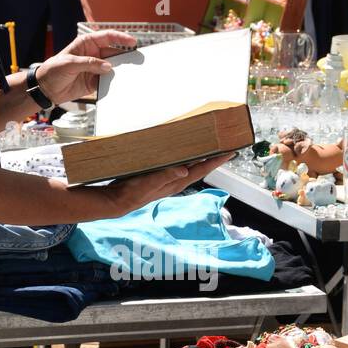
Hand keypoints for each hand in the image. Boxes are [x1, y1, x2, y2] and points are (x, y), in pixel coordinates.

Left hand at [35, 29, 137, 106]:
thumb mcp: (69, 63)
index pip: (107, 37)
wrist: (45, 89)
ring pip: (113, 68)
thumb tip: (108, 67)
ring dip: (120, 70)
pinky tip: (119, 84)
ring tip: (129, 73)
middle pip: (113, 53)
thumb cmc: (53, 70)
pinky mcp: (94, 82)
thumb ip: (89, 63)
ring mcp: (95, 69)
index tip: (133, 41)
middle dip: (125, 56)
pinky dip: (114, 83)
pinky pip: (108, 81)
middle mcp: (93, 55)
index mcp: (87, 44)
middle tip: (136, 60)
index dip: (121, 38)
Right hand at [71, 153, 230, 220]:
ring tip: (212, 146)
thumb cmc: (130, 193)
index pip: (201, 170)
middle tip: (227, 145)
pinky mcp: (159, 177)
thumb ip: (164, 176)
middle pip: (200, 167)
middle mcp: (175, 181)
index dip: (217, 161)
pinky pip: (179, 165)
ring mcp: (168, 180)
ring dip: (202, 157)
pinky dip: (186, 158)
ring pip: (191, 166)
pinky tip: (185, 152)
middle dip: (214, 157)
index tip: (231, 152)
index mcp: (175, 182)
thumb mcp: (147, 183)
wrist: (115, 202)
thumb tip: (185, 170)